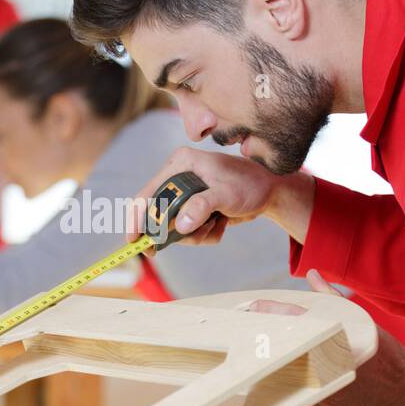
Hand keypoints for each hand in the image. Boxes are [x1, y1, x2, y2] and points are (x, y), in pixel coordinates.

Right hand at [126, 147, 316, 250]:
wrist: (271, 192)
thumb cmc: (251, 185)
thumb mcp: (226, 195)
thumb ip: (202, 207)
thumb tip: (179, 226)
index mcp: (180, 164)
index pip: (147, 193)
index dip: (137, 219)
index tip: (133, 242)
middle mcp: (178, 176)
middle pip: (159, 215)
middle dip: (176, 232)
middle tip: (190, 238)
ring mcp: (185, 194)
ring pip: (174, 228)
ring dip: (196, 235)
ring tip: (217, 223)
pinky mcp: (194, 208)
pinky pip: (188, 232)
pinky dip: (204, 234)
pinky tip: (221, 224)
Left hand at [248, 270, 404, 405]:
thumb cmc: (387, 357)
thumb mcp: (361, 321)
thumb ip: (332, 299)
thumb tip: (312, 273)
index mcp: (331, 333)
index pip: (287, 318)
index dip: (265, 312)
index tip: (249, 307)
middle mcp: (321, 357)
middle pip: (279, 343)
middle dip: (261, 334)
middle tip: (243, 327)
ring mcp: (318, 381)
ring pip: (282, 367)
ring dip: (266, 358)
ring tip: (251, 349)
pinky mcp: (318, 403)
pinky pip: (290, 389)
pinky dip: (279, 379)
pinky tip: (268, 373)